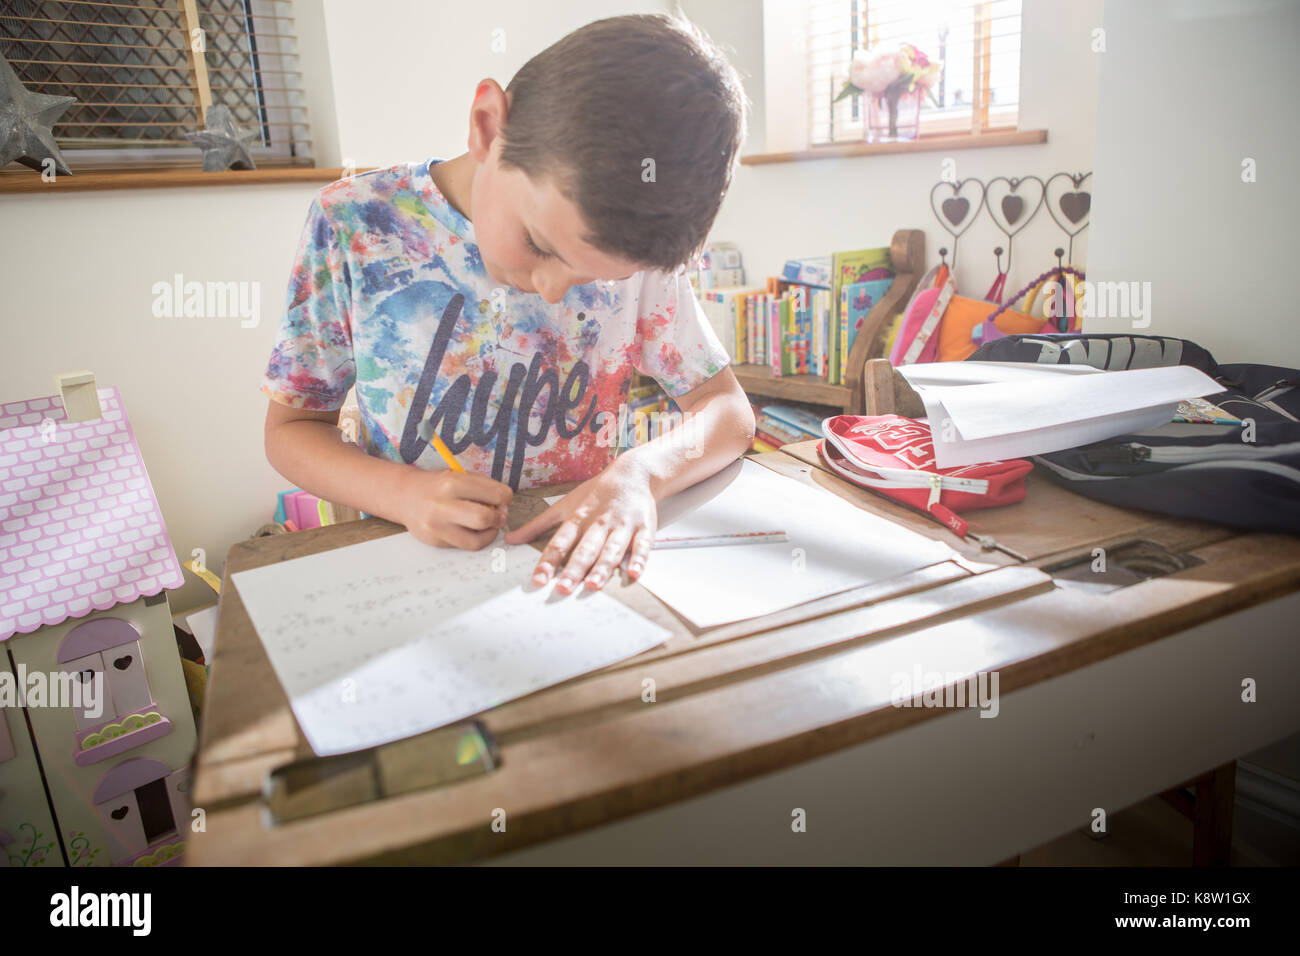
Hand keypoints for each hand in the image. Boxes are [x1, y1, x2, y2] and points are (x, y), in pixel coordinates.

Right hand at [398, 468, 512, 549]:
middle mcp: (441, 506)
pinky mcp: (435, 541)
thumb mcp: (459, 475)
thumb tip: (504, 507)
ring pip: (476, 540)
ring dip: (489, 533)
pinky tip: (471, 529)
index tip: (502, 498)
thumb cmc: (438, 485)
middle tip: (497, 515)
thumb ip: (483, 487)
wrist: (405, 496)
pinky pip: (465, 546)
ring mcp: (436, 527)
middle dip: (498, 518)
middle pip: (484, 519)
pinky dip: (474, 538)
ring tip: (486, 524)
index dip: (505, 497)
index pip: (494, 494)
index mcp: (452, 483)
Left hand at [505, 456, 656, 593]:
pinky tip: (633, 574)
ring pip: (612, 549)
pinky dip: (639, 559)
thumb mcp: (564, 505)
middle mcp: (599, 522)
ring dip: (603, 567)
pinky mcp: (644, 527)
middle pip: (585, 548)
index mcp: (578, 518)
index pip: (559, 542)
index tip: (538, 580)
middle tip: (563, 589)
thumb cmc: (595, 493)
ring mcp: (622, 525)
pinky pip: (643, 545)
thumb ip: (537, 525)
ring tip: (593, 586)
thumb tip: (510, 539)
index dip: (548, 561)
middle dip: (574, 569)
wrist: (632, 474)